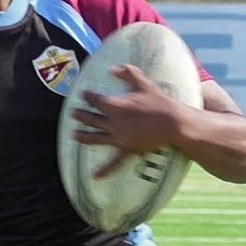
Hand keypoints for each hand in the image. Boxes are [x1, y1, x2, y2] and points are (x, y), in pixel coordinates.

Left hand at [70, 64, 183, 178]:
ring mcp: (118, 137)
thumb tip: (112, 68)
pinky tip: (94, 177)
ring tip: (73, 135)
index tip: (82, 94)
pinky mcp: (127, 148)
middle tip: (72, 113)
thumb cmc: (158, 101)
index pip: (95, 100)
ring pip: (96, 137)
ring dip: (83, 136)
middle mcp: (113, 122)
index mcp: (114, 105)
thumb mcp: (142, 82)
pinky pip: (114, 161)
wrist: (173, 123)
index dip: (88, 96)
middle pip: (91, 118)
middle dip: (80, 115)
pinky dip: (104, 170)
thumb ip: (127, 72)